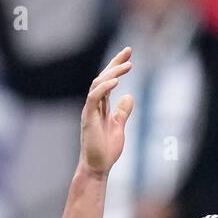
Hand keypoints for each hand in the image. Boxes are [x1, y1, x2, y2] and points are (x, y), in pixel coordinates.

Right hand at [80, 48, 134, 176]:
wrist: (98, 167)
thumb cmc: (106, 149)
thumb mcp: (119, 126)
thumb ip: (122, 112)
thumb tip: (129, 96)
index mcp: (101, 106)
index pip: (108, 80)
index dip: (117, 66)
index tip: (128, 54)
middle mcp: (94, 105)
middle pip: (103, 78)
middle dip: (115, 63)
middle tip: (129, 51)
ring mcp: (90, 111)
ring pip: (98, 84)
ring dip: (112, 73)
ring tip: (128, 66)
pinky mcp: (88, 118)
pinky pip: (93, 98)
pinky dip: (104, 88)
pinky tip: (115, 82)